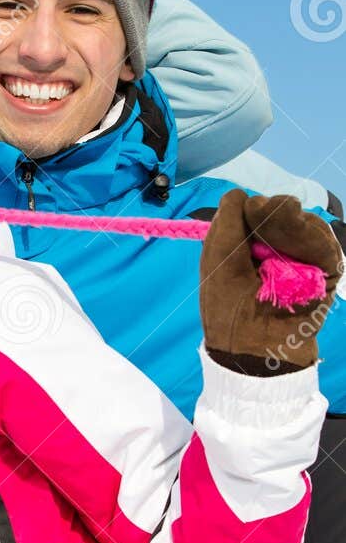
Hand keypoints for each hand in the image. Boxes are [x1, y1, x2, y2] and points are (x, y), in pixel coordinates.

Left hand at [199, 189, 342, 372]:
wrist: (250, 349)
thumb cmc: (226, 309)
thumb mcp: (218, 260)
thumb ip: (227, 223)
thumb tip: (239, 192)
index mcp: (249, 248)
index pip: (257, 214)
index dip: (252, 209)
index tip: (246, 209)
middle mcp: (277, 252)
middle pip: (282, 215)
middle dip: (273, 212)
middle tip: (264, 211)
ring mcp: (302, 262)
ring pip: (305, 226)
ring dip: (292, 222)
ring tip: (282, 227)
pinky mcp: (324, 274)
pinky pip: (325, 247)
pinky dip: (313, 237)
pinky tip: (302, 235)